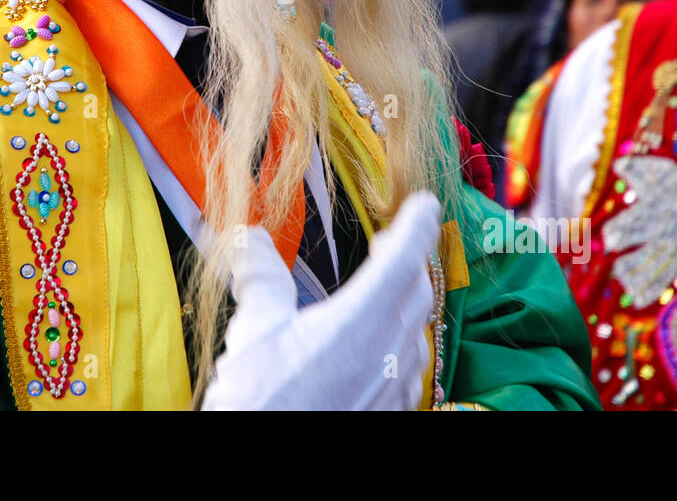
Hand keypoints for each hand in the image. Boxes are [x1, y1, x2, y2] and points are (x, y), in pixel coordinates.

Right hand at [202, 191, 440, 410]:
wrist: (260, 472)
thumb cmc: (261, 402)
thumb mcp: (254, 332)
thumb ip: (263, 280)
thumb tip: (252, 239)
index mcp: (362, 319)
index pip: (406, 257)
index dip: (419, 224)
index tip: (425, 204)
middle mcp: (390, 351)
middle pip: (419, 290)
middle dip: (412, 258)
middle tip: (396, 239)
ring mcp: (394, 388)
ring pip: (420, 331)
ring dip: (409, 302)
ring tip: (389, 289)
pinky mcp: (390, 413)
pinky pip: (410, 369)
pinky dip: (402, 343)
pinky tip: (381, 347)